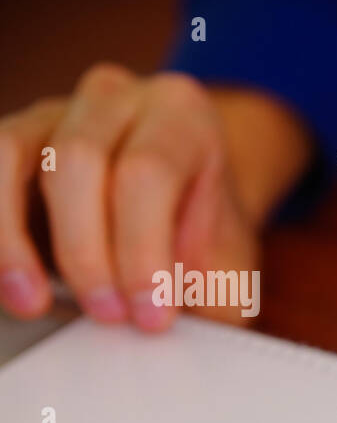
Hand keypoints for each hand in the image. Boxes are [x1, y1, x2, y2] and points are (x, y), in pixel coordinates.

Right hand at [0, 63, 309, 329]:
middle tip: (107, 315)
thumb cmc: (208, 238)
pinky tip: (4, 279)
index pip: (148, 172)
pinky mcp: (16, 140)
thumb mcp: (228, 268)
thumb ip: (203, 293)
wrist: (190, 208)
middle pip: (75, 159)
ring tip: (32, 303)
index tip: (150, 315)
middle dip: (86, 250)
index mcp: (182, 115)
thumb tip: (155, 324)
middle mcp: (116, 98)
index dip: (142, 251)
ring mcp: (56, 112)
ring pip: (12, 155)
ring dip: (13, 239)